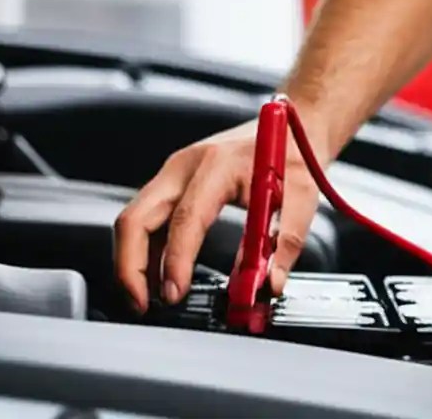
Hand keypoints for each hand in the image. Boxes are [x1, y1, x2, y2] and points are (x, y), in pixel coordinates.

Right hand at [113, 110, 324, 312]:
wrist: (291, 126)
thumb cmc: (293, 156)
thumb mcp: (301, 200)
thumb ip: (282, 244)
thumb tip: (265, 285)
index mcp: (218, 164)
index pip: (185, 217)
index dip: (176, 260)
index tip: (176, 293)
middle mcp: (185, 165)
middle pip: (137, 217)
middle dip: (131, 267)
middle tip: (144, 304)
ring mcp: (174, 173)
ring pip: (134, 220)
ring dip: (133, 262)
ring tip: (147, 299)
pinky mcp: (173, 184)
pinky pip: (146, 220)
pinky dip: (145, 251)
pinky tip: (156, 277)